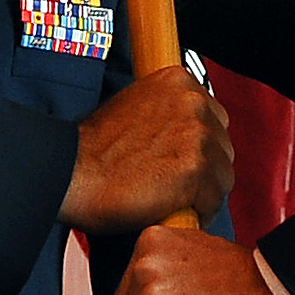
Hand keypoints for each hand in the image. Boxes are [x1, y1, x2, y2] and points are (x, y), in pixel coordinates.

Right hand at [60, 67, 231, 231]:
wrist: (71, 172)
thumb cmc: (94, 149)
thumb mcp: (134, 106)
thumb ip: (168, 112)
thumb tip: (188, 132)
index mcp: (179, 81)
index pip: (214, 119)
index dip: (198, 147)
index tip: (178, 162)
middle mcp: (193, 101)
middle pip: (223, 147)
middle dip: (204, 170)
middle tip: (173, 186)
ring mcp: (197, 134)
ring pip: (223, 176)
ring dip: (201, 194)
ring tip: (169, 200)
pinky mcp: (195, 169)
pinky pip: (214, 200)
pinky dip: (196, 212)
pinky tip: (170, 211)